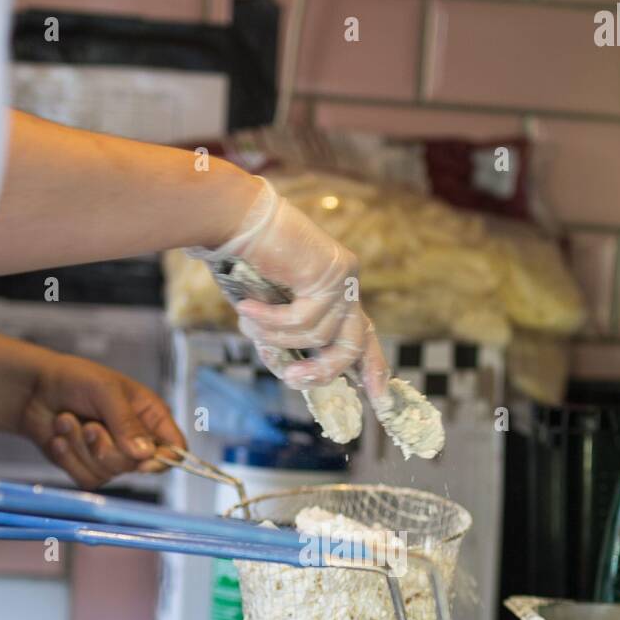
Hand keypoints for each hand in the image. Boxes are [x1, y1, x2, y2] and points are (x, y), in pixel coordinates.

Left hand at [20, 355, 186, 488]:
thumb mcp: (104, 390)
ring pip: (109, 473)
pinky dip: (68, 459)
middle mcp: (135, 440)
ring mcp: (112, 457)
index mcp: (150, 417)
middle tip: (89, 425)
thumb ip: (127, 422)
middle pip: (138, 466)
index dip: (163, 458)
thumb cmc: (73, 379)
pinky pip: (87, 479)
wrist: (32, 389)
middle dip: (107, 447)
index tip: (141, 456)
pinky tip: (59, 437)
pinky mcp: (88, 469)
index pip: (175, 448)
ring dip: (81, 447)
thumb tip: (145, 455)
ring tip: (67, 421)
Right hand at [196, 179, 389, 402]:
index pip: (364, 337)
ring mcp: (343, 278)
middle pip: (352, 346)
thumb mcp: (272, 312)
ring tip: (247, 323)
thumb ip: (287, 339)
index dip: (373, 369)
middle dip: (323, 370)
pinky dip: (271, 322)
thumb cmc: (246, 262)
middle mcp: (347, 286)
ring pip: (319, 337)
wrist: (237, 218)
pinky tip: (247, 309)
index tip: (382, 401)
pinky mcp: (332, 271)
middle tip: (291, 378)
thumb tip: (292, 373)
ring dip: (277, 337)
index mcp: (338, 295)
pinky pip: (303, 320)